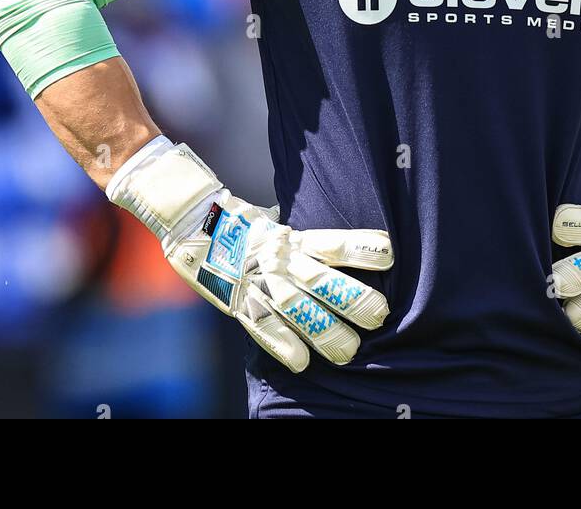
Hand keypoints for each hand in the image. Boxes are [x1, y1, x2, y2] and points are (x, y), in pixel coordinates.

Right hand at [107, 136, 392, 372]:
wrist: (189, 219)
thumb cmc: (236, 222)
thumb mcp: (272, 223)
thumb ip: (297, 237)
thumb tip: (332, 243)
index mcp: (289, 238)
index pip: (332, 243)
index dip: (361, 249)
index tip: (392, 255)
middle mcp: (278, 260)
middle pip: (322, 280)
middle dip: (352, 299)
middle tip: (380, 315)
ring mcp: (257, 282)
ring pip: (297, 309)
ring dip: (325, 331)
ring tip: (350, 351)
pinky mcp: (236, 302)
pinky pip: (261, 327)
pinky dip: (282, 344)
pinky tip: (303, 362)